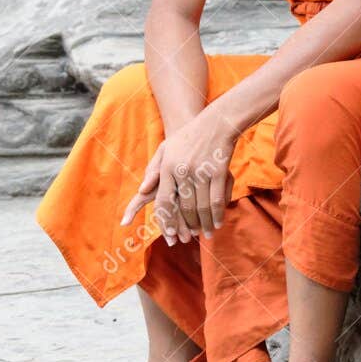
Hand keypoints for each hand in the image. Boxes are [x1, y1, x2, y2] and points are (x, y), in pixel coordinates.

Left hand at [121, 107, 238, 241]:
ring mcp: (202, 172)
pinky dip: (218, 214)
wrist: (215, 123)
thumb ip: (154, 170)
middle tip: (190, 239)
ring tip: (207, 234)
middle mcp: (183, 171)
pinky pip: (217, 199)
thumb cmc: (188, 137)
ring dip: (205, 224)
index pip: (164, 200)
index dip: (167, 220)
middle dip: (188, 227)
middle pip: (185, 208)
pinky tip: (218, 222)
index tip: (171, 234)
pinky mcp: (219, 172)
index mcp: (167, 167)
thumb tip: (142, 190)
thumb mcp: (166, 148)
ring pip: (202, 207)